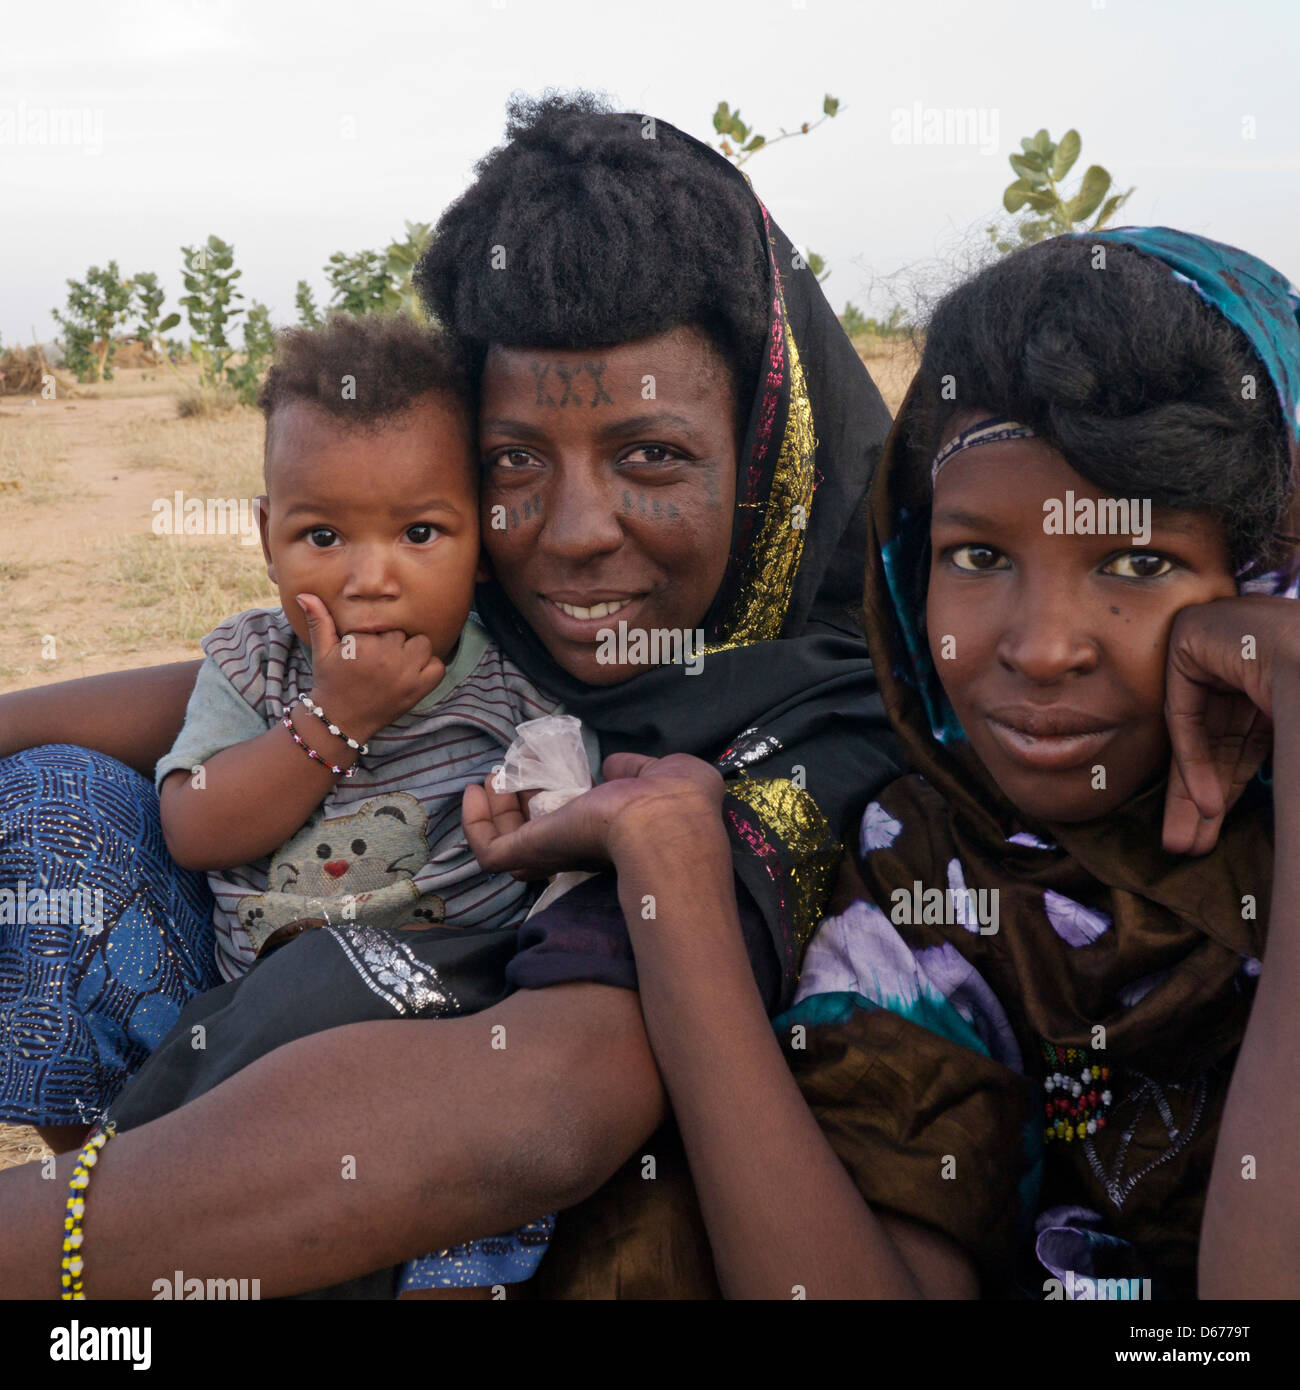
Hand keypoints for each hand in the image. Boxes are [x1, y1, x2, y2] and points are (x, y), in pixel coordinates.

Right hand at [296, 594, 445, 742]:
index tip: (366, 647)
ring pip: (423, 645)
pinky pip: (438, 667)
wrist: (339, 721)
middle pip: (404, 633)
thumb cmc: (330, 682)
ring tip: (397, 662)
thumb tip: (305, 594)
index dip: (376, 633)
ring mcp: (406, 675)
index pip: (383, 622)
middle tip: (380, 657)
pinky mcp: (417, 690)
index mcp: (365, 644)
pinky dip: (430, 668)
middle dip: (394, 642)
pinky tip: (413, 672)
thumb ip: (319, 620)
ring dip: (413, 651)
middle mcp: (388, 657)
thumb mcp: (322, 651)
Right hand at [463, 752, 726, 880]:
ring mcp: (554, 852)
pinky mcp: (532, 854)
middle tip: (507, 772)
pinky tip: (472, 792)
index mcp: (611, 828)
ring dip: (492, 811)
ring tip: (488, 778)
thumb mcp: (660, 772)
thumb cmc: (673, 798)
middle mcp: (579, 846)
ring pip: (508, 845)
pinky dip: (475, 825)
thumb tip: (612, 766)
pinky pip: (490, 852)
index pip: (575, 821)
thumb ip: (634, 768)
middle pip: (535, 836)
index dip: (555, 796)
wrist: (664, 822)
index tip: (544, 766)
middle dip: (516, 804)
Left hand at [1162, 595, 1299, 854]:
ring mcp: (1216, 644)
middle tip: (1188, 847)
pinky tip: (1206, 805)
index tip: (1213, 834)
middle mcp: (1245, 657)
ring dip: (1190, 792)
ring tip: (1182, 844)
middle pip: (1217, 742)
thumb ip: (1271, 766)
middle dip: (1202, 799)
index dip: (1230, 787)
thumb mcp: (1285, 737)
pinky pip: (1184, 714)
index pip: (1245, 740)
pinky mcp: (1188, 640)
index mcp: (1280, 671)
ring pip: (1197, 735)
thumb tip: (1287, 843)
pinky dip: (1192, 760)